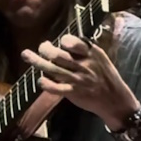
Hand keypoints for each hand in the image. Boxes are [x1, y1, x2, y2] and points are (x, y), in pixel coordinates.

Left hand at [21, 34, 138, 126]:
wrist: (115, 99)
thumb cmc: (106, 76)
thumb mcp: (100, 58)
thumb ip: (84, 50)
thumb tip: (64, 42)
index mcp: (91, 54)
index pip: (73, 42)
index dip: (64, 41)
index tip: (60, 42)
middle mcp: (83, 65)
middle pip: (58, 55)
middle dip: (45, 49)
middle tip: (41, 47)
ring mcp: (77, 80)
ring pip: (53, 69)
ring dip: (37, 62)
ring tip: (26, 54)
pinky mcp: (73, 93)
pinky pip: (57, 88)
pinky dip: (47, 84)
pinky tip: (40, 80)